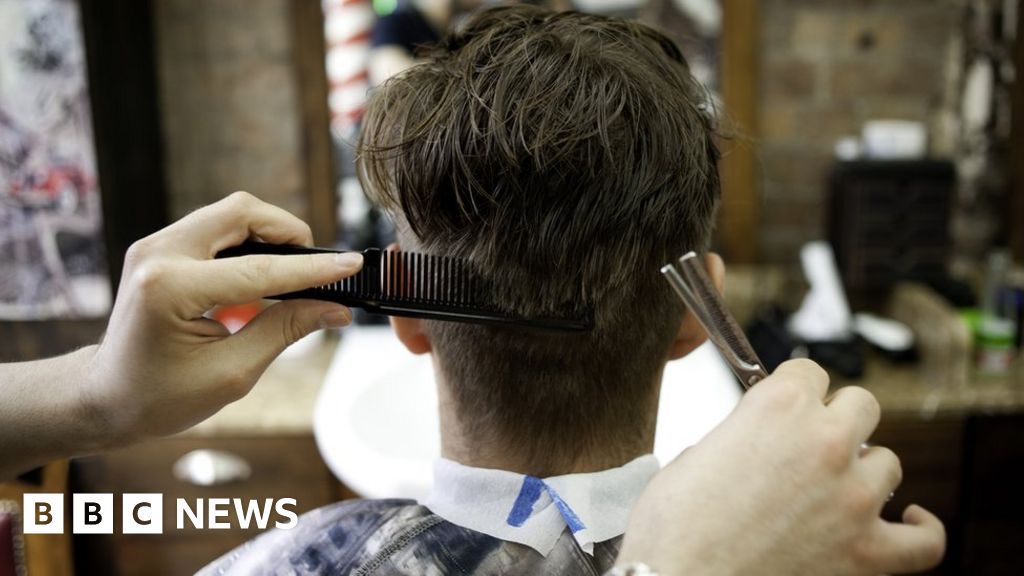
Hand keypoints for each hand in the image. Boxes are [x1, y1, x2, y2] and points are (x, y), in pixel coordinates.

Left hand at [82, 191, 360, 443]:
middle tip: (316, 267)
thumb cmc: (159, 396)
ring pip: (230, 213)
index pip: (260, 268)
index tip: (350, 266)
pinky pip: (216, 227)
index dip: (312, 269)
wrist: (105, 397)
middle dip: (288, 232)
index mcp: (171, 289)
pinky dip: (248, 242)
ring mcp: (155, 246)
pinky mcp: (160, 248)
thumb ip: (285, 331)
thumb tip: (334, 308)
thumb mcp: (232, 373)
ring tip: (292, 273)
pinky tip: (263, 275)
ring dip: (269, 235)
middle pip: (242, 211)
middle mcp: (158, 255)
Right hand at [618, 359, 944, 575]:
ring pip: (888, 463)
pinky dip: (921, 530)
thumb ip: (737, 436)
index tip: (789, 407)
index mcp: (777, 406)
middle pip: (861, 405)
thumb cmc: (675, 527)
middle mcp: (824, 441)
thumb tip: (752, 446)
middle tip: (812, 445)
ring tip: (837, 490)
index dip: (795, 392)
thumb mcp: (695, 454)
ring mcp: (853, 497)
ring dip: (864, 473)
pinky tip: (907, 520)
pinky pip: (925, 540)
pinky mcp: (868, 552)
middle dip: (838, 420)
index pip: (810, 373)